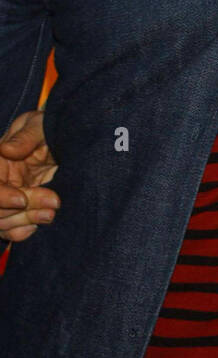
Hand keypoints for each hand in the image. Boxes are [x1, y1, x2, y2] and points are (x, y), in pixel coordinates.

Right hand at [0, 110, 58, 243]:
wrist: (72, 141)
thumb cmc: (51, 127)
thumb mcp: (41, 125)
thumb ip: (26, 136)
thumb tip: (6, 150)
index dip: (1, 196)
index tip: (22, 199)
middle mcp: (1, 180)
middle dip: (21, 211)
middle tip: (53, 202)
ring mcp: (9, 196)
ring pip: (3, 222)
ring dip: (26, 221)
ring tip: (52, 212)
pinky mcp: (21, 209)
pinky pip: (11, 230)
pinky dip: (23, 232)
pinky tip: (40, 223)